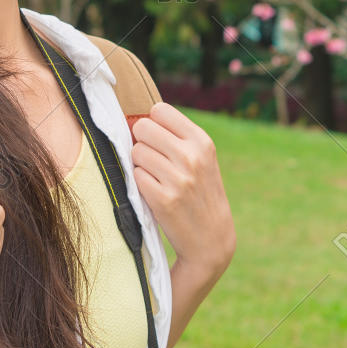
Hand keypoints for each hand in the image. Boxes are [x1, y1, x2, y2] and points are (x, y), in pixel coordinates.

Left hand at [129, 102, 234, 280]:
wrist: (211, 237)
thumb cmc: (200, 191)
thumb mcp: (201, 158)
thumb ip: (176, 137)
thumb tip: (136, 120)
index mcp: (202, 141)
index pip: (160, 110)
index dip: (153, 123)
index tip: (157, 139)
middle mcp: (191, 157)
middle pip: (143, 128)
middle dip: (142, 141)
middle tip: (153, 159)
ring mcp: (177, 178)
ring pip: (136, 152)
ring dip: (140, 164)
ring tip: (156, 177)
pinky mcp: (163, 200)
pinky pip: (135, 176)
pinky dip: (140, 183)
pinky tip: (154, 192)